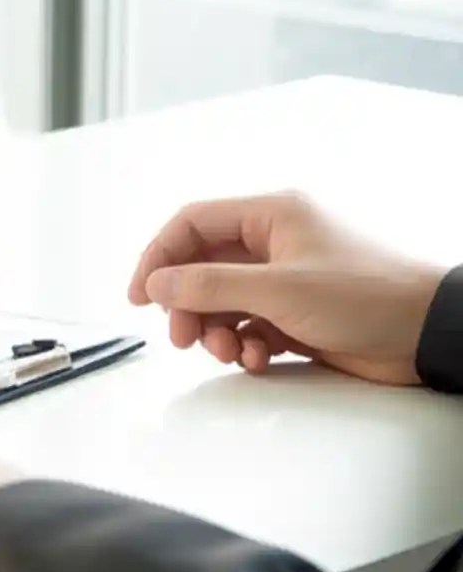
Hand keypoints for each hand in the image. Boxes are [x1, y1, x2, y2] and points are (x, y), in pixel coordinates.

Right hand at [129, 192, 447, 384]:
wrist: (431, 332)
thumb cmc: (368, 296)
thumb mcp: (277, 289)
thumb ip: (208, 286)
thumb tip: (157, 285)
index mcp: (271, 214)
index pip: (192, 224)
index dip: (158, 257)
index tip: (140, 296)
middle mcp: (275, 241)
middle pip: (203, 267)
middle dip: (188, 305)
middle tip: (184, 338)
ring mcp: (287, 277)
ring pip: (224, 300)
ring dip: (216, 329)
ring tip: (229, 352)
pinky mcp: (299, 312)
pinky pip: (250, 323)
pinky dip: (245, 342)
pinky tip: (259, 357)